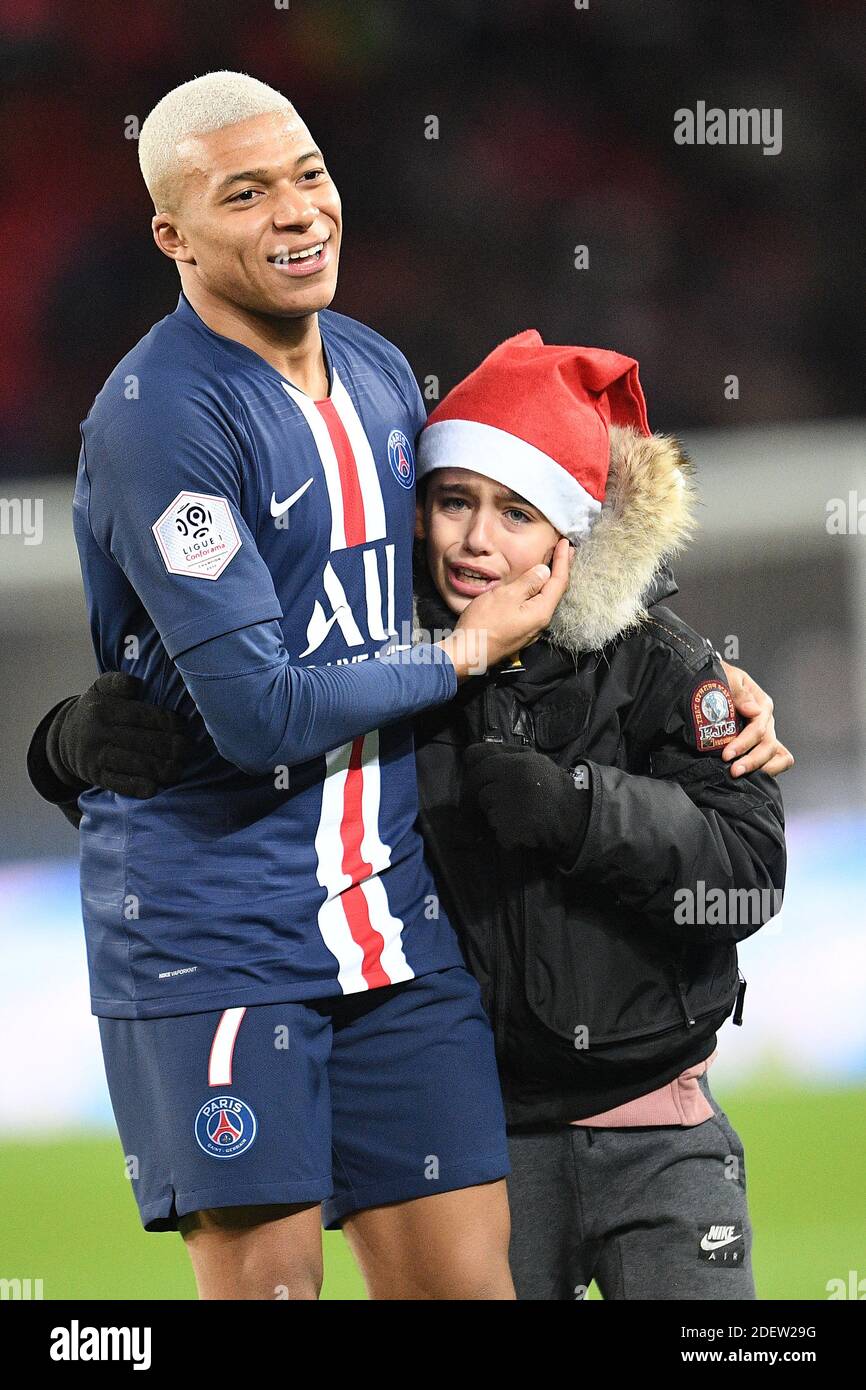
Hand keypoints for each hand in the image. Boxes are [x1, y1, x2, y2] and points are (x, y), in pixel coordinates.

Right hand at [47, 671, 190, 797]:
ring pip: (135, 763)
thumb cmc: (95, 711)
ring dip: (162, 768)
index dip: (168, 721)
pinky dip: (137, 787)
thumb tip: (134, 684)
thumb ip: (117, 681)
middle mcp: (98, 733)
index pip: (143, 715)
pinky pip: (118, 784)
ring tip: (179, 768)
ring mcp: (96, 756)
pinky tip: (154, 788)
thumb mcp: (99, 689)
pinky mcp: (96, 776)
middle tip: (188, 749)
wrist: (64, 739)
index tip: (183, 726)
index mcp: (103, 709)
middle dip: (171, 746)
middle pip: (143, 741)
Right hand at [436, 538, 573, 680]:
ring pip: (545, 599)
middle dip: (561, 569)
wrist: (468, 654)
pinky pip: (534, 607)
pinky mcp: (519, 632)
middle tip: (567, 551)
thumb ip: (528, 582)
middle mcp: (540, 622)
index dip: (564, 560)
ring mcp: (530, 629)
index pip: (559, 581)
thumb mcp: (506, 596)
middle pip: (555, 591)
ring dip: (549, 580)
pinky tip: (533, 586)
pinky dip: (538, 591)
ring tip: (553, 565)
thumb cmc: (484, 624)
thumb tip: (545, 571)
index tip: (567, 543)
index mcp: (541, 612)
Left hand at [462, 742, 590, 855]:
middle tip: (508, 804)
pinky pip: (500, 834)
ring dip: (500, 817)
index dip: (477, 776)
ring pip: (490, 814)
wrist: (579, 814)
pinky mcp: (512, 831)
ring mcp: (510, 809)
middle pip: (482, 794)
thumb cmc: (553, 785)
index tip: (481, 785)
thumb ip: (503, 754)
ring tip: (521, 815)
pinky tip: (525, 830)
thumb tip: (469, 755)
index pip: (479, 766)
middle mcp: (511, 784)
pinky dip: (509, 835)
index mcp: (516, 764)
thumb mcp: (533, 760)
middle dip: (489, 800)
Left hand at [720, 661, 794, 777]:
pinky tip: (755, 776)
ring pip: (776, 755)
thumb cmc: (718, 681)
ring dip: (761, 768)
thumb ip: (739, 693)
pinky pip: (780, 759)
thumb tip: (753, 710)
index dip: (743, 743)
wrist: (710, 687)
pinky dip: (772, 769)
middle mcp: (766, 720)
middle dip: (751, 761)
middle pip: (767, 745)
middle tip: (733, 770)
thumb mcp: (727, 678)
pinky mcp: (763, 744)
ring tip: (741, 775)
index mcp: (761, 703)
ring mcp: (767, 733)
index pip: (758, 727)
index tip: (726, 754)